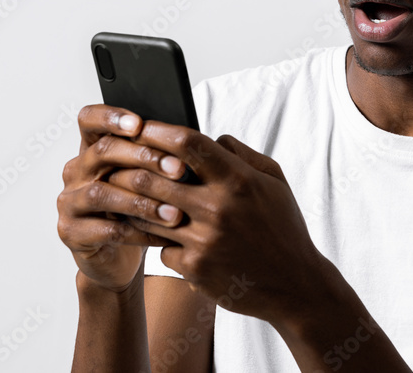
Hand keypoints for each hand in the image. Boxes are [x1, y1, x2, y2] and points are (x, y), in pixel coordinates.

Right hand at [56, 105, 187, 293]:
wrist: (117, 257)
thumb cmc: (137, 208)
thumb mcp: (146, 179)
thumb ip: (155, 157)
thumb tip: (193, 141)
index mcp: (93, 149)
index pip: (89, 119)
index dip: (111, 117)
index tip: (140, 124)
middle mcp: (76, 171)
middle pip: (103, 152)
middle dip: (144, 157)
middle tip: (179, 169)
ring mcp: (70, 202)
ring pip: (101, 193)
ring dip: (143, 202)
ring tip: (176, 213)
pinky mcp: (71, 232)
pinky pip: (107, 230)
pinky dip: (140, 232)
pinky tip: (165, 236)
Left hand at [104, 122, 329, 324]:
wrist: (294, 285)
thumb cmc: (283, 227)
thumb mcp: (275, 182)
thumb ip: (242, 154)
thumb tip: (213, 137)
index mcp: (239, 180)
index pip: (188, 144)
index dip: (157, 130)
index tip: (139, 126)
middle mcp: (218, 208)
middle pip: (153, 177)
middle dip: (131, 167)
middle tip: (118, 161)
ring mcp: (204, 240)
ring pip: (147, 214)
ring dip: (134, 204)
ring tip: (126, 196)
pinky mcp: (194, 268)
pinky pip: (160, 247)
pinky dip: (161, 240)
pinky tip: (166, 237)